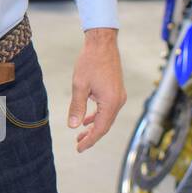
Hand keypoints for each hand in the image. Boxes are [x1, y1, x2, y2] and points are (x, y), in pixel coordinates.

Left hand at [68, 27, 125, 152]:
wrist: (102, 44)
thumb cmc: (90, 62)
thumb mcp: (79, 85)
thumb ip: (77, 107)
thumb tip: (73, 126)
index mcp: (111, 102)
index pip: (100, 128)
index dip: (90, 140)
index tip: (79, 148)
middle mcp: (118, 101)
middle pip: (105, 125)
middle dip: (91, 136)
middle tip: (78, 145)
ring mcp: (118, 96)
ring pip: (106, 117)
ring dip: (94, 126)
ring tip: (80, 135)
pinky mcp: (115, 91)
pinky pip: (107, 109)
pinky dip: (97, 116)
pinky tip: (87, 120)